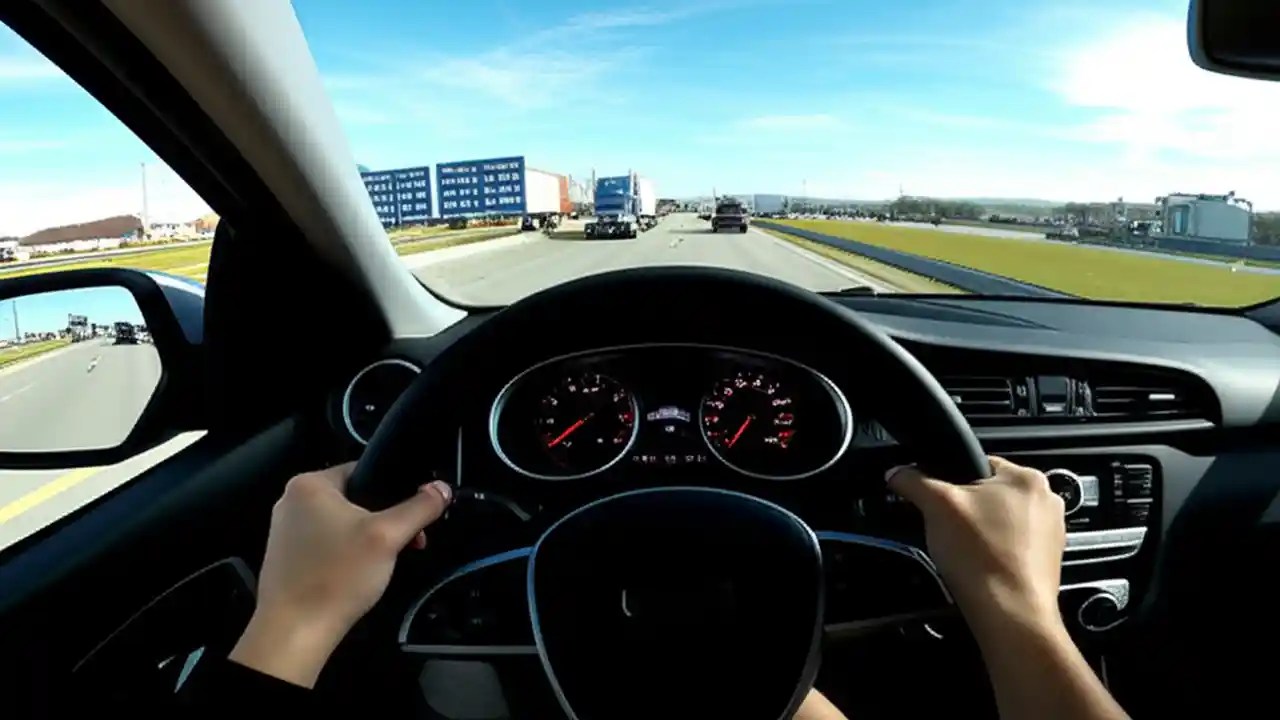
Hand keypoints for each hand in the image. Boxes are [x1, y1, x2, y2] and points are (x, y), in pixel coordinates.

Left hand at [230, 463, 451, 686]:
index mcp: (308, 484)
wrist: (293, 633)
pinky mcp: (285, 558)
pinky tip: (357, 577)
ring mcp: (284, 531)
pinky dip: (345, 556)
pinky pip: (326, 545)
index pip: (363, 471)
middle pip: (354, 500)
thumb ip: (419, 508)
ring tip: (383, 564)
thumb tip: (442, 488)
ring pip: (341, 524)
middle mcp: (290, 501)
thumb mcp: (388, 537)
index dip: (394, 491)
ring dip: (367, 540)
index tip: (414, 517)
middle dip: (384, 521)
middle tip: (406, 545)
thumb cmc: (338, 576)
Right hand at [887, 456, 1064, 633]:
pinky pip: (1012, 545)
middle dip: (967, 510)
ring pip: (1001, 521)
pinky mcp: (1049, 560)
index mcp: (1027, 477)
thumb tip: (897, 473)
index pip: (977, 464)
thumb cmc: (981, 558)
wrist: (1009, 615)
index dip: (949, 482)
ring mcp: (1053, 532)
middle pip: (989, 494)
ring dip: (981, 531)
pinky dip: (995, 551)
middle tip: (949, 529)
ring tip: (966, 551)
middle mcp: (1047, 500)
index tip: (938, 502)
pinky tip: (981, 565)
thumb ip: (913, 480)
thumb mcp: (936, 506)